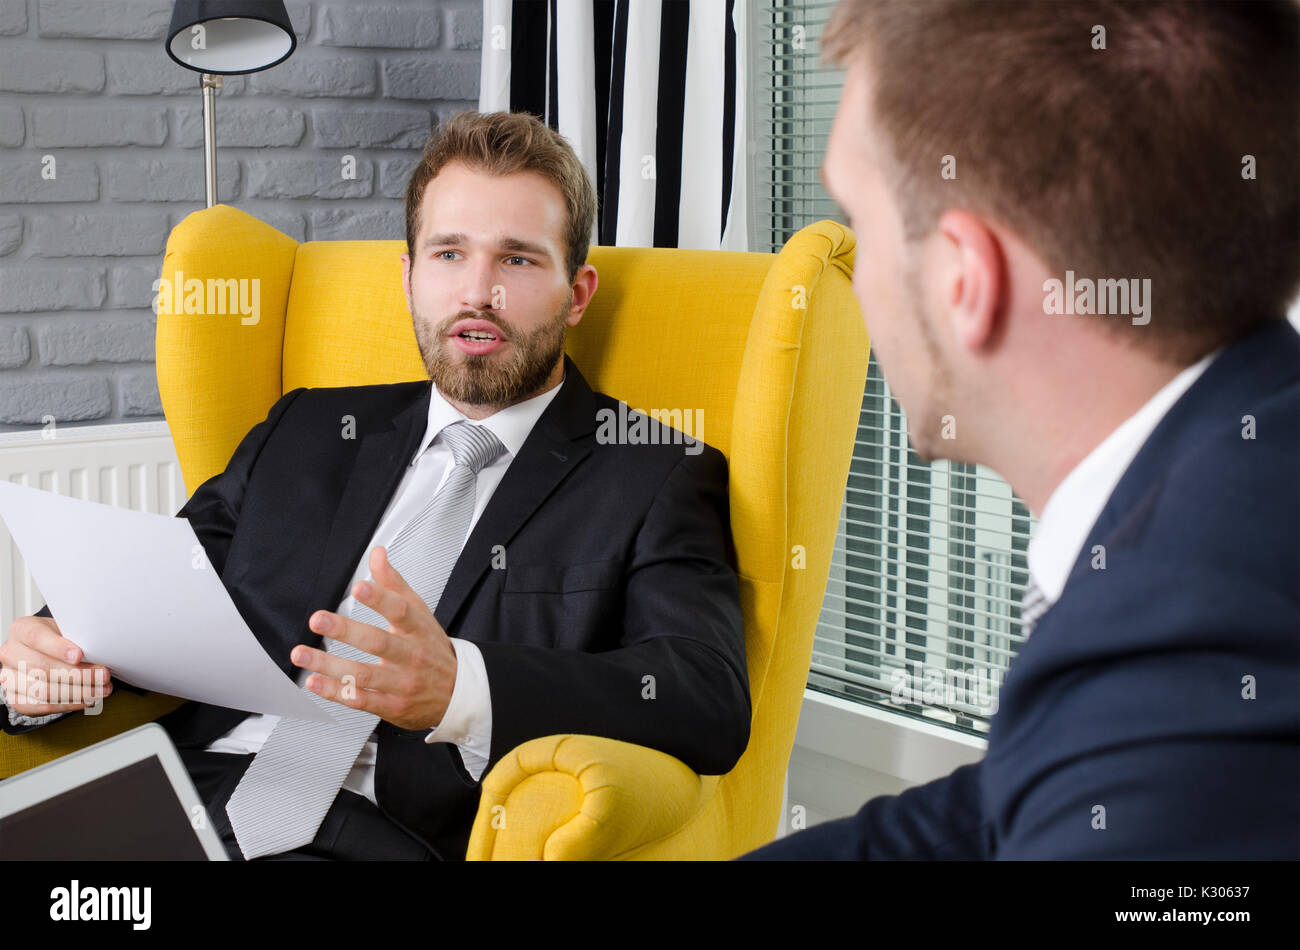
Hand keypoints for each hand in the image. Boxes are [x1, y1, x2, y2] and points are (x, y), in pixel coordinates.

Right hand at [0, 616, 111, 715]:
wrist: (44, 653)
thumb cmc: (58, 639)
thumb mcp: (66, 630)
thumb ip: (76, 638)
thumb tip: (98, 651)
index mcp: (21, 629)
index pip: (36, 637)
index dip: (58, 648)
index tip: (80, 655)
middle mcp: (10, 653)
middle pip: (42, 668)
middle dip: (78, 675)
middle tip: (103, 676)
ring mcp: (9, 677)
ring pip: (43, 691)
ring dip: (77, 693)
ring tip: (101, 691)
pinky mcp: (15, 698)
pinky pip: (42, 706)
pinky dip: (68, 705)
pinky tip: (87, 700)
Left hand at [291, 546, 457, 730]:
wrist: (457, 694)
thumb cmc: (432, 649)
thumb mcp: (420, 614)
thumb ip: (394, 584)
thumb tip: (377, 554)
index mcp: (418, 629)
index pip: (401, 611)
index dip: (380, 598)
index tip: (359, 588)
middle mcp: (410, 656)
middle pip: (378, 642)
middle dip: (346, 630)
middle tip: (319, 619)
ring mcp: (401, 683)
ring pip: (363, 673)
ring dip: (329, 665)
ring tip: (301, 654)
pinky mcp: (391, 705)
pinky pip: (360, 699)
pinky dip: (335, 691)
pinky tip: (314, 682)